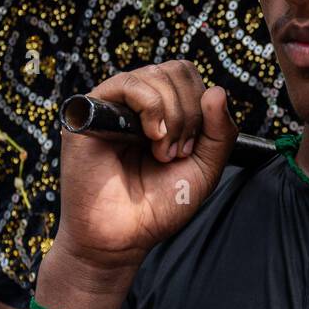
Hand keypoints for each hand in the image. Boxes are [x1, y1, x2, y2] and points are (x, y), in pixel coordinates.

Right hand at [53, 60, 239, 273]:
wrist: (122, 238)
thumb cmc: (159, 205)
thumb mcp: (205, 167)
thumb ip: (220, 132)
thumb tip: (217, 90)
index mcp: (161, 109)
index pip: (188, 76)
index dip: (201, 104)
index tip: (192, 148)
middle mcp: (135, 102)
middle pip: (176, 70)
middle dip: (189, 112)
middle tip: (178, 152)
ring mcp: (112, 105)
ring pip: (155, 74)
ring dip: (173, 115)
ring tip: (162, 153)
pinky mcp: (87, 114)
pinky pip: (126, 84)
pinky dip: (150, 107)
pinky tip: (151, 137)